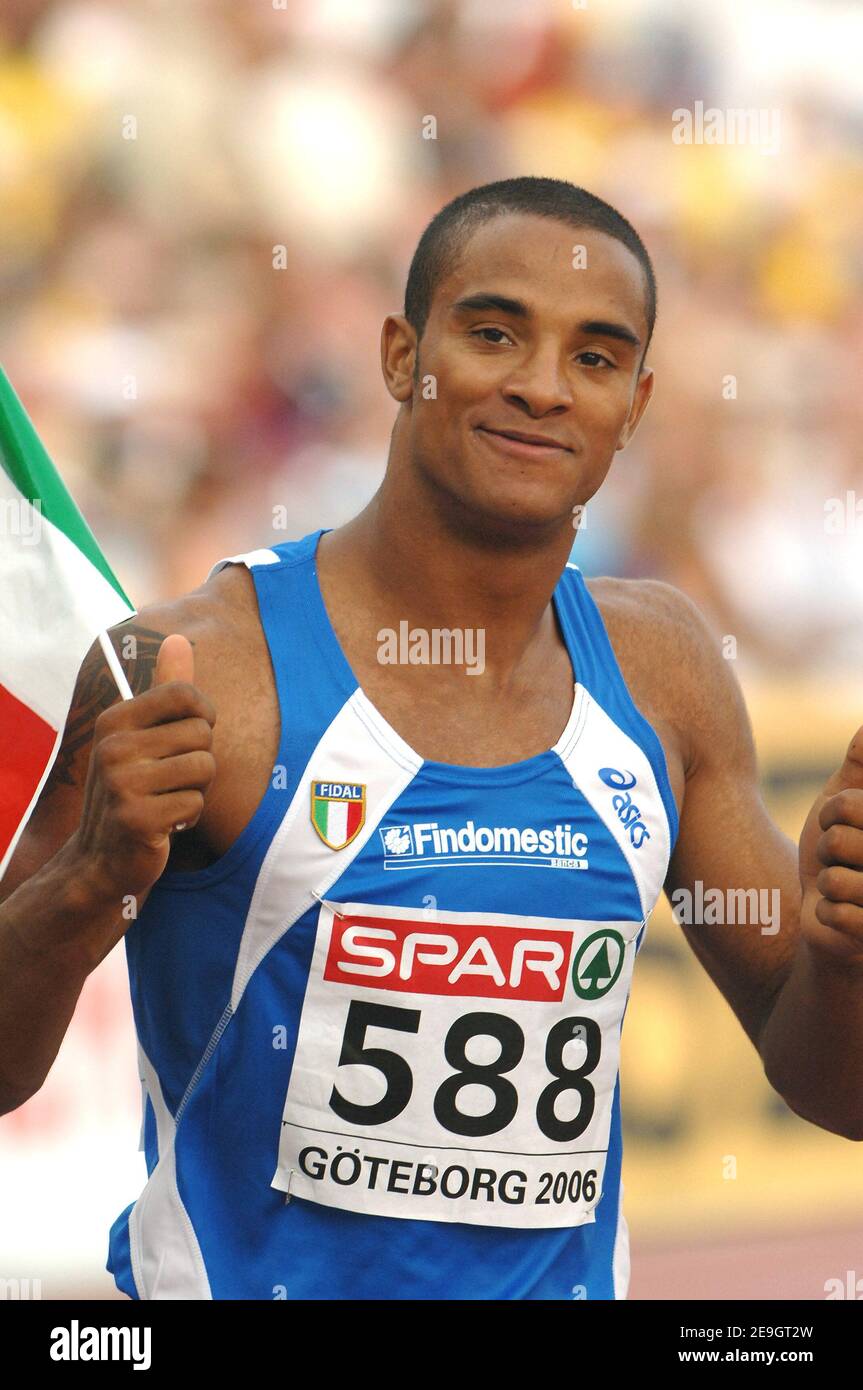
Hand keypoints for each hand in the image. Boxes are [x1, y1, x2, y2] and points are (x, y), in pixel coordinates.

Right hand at [70, 634, 216, 907]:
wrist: (103, 857)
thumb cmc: (136, 788)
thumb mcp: (146, 735)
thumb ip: (167, 689)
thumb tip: (179, 637)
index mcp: (116, 718)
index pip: (187, 695)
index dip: (204, 716)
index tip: (188, 737)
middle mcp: (113, 746)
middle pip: (203, 734)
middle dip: (201, 760)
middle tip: (172, 780)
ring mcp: (122, 783)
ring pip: (204, 768)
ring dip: (197, 790)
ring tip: (168, 799)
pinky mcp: (136, 818)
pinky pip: (196, 804)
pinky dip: (189, 817)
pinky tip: (165, 824)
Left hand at [798, 724, 862, 961]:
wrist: (832, 913)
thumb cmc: (842, 848)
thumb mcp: (849, 795)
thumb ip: (861, 761)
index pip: (849, 804)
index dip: (837, 810)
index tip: (844, 821)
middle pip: (838, 837)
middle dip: (829, 845)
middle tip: (843, 857)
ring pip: (833, 876)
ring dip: (827, 881)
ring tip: (845, 886)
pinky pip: (832, 912)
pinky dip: (825, 912)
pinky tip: (843, 916)